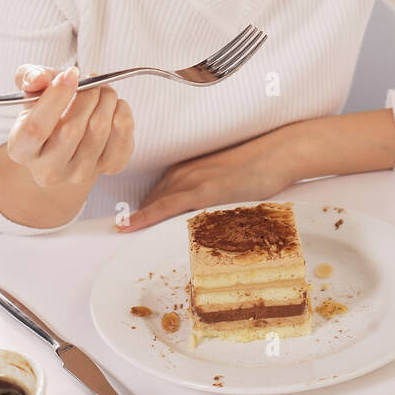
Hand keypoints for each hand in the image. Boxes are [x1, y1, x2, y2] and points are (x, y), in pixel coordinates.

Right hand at [6, 63, 133, 189]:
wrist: (68, 135)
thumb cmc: (48, 107)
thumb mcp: (33, 89)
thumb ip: (30, 77)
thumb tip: (38, 78)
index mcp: (21, 149)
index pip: (36, 128)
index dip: (55, 97)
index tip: (71, 73)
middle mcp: (47, 170)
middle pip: (71, 131)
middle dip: (87, 95)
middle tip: (92, 79)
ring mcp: (79, 173)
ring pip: (99, 132)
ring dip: (107, 100)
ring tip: (103, 89)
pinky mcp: (108, 169)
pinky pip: (123, 140)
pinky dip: (123, 114)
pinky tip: (114, 106)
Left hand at [116, 131, 294, 233]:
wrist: (278, 153)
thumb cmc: (257, 168)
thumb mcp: (225, 182)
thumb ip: (207, 197)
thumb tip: (200, 219)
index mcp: (186, 171)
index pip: (154, 196)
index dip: (140, 214)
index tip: (123, 228)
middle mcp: (183, 173)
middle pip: (149, 201)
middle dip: (135, 221)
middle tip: (119, 242)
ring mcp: (192, 181)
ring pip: (153, 204)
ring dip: (136, 222)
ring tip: (117, 240)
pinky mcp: (203, 190)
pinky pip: (166, 206)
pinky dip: (145, 216)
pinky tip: (129, 226)